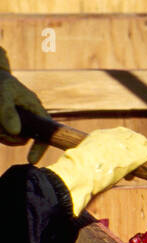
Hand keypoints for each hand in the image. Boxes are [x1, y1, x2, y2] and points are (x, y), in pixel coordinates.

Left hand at [0, 47, 49, 163]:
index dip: (40, 147)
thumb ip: (8, 111)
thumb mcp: (4, 93)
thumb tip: (15, 132)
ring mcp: (14, 123)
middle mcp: (28, 120)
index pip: (46, 132)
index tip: (31, 160)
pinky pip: (1, 134)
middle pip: (22, 138)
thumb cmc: (1, 82)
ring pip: (8, 137)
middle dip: (8, 137)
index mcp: (36, 110)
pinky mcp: (3, 125)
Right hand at [47, 127, 146, 214]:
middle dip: (134, 150)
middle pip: (132, 139)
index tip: (121, 157)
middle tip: (134, 164)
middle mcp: (115, 135)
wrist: (81, 172)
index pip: (117, 138)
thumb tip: (83, 180)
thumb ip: (87, 165)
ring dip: (146, 154)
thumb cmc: (76, 173)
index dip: (122, 148)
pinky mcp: (140, 152)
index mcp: (99, 135)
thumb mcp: (80, 164)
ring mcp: (129, 142)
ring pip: (144, 144)